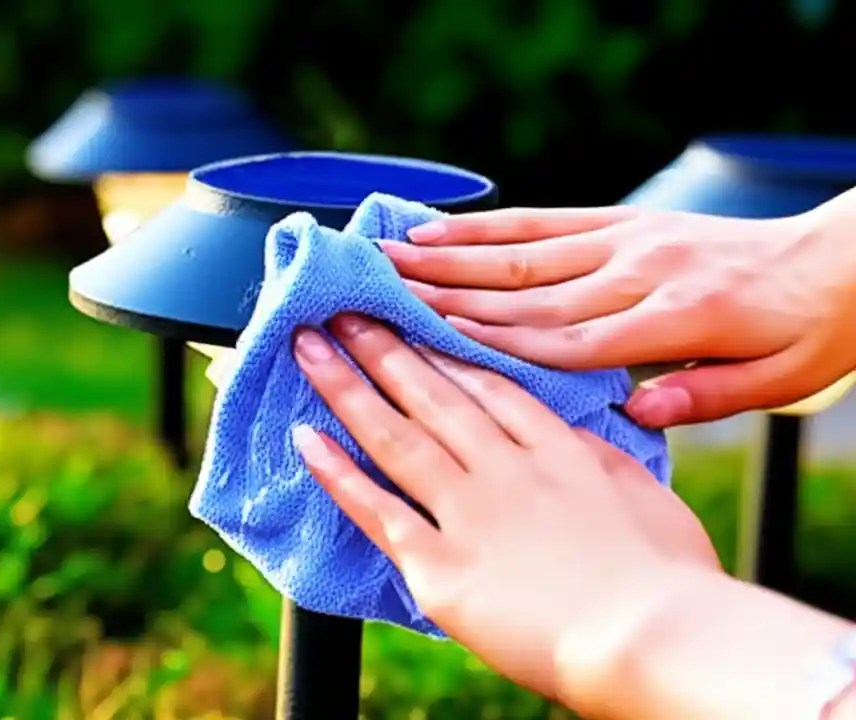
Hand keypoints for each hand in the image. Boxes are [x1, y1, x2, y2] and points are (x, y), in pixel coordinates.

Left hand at [289, 314, 721, 705]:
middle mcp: (504, 468)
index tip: (409, 320)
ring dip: (346, 388)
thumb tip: (582, 438)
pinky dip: (337, 472)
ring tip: (309, 348)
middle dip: (381, 348)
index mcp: (558, 450)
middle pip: (431, 395)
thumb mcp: (650, 500)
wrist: (653, 637)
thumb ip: (604, 462)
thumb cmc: (673, 581)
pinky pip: (377, 508)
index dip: (442, 349)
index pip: (487, 387)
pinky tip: (304, 437)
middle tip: (342, 311)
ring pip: (395, 435)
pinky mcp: (440, 563)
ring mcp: (468, 511)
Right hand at [379, 195, 855, 426]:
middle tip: (380, 292)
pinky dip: (494, 224)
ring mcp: (630, 241)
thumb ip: (703, 398)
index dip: (494, 342)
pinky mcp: (628, 221)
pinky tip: (448, 227)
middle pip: (526, 290)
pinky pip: (550, 221)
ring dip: (454, 254)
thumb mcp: (777, 382)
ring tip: (392, 254)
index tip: (429, 341)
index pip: (565, 340)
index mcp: (673, 323)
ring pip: (526, 251)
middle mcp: (640, 275)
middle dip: (447, 293)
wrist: (842, 262)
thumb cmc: (808, 333)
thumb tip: (636, 414)